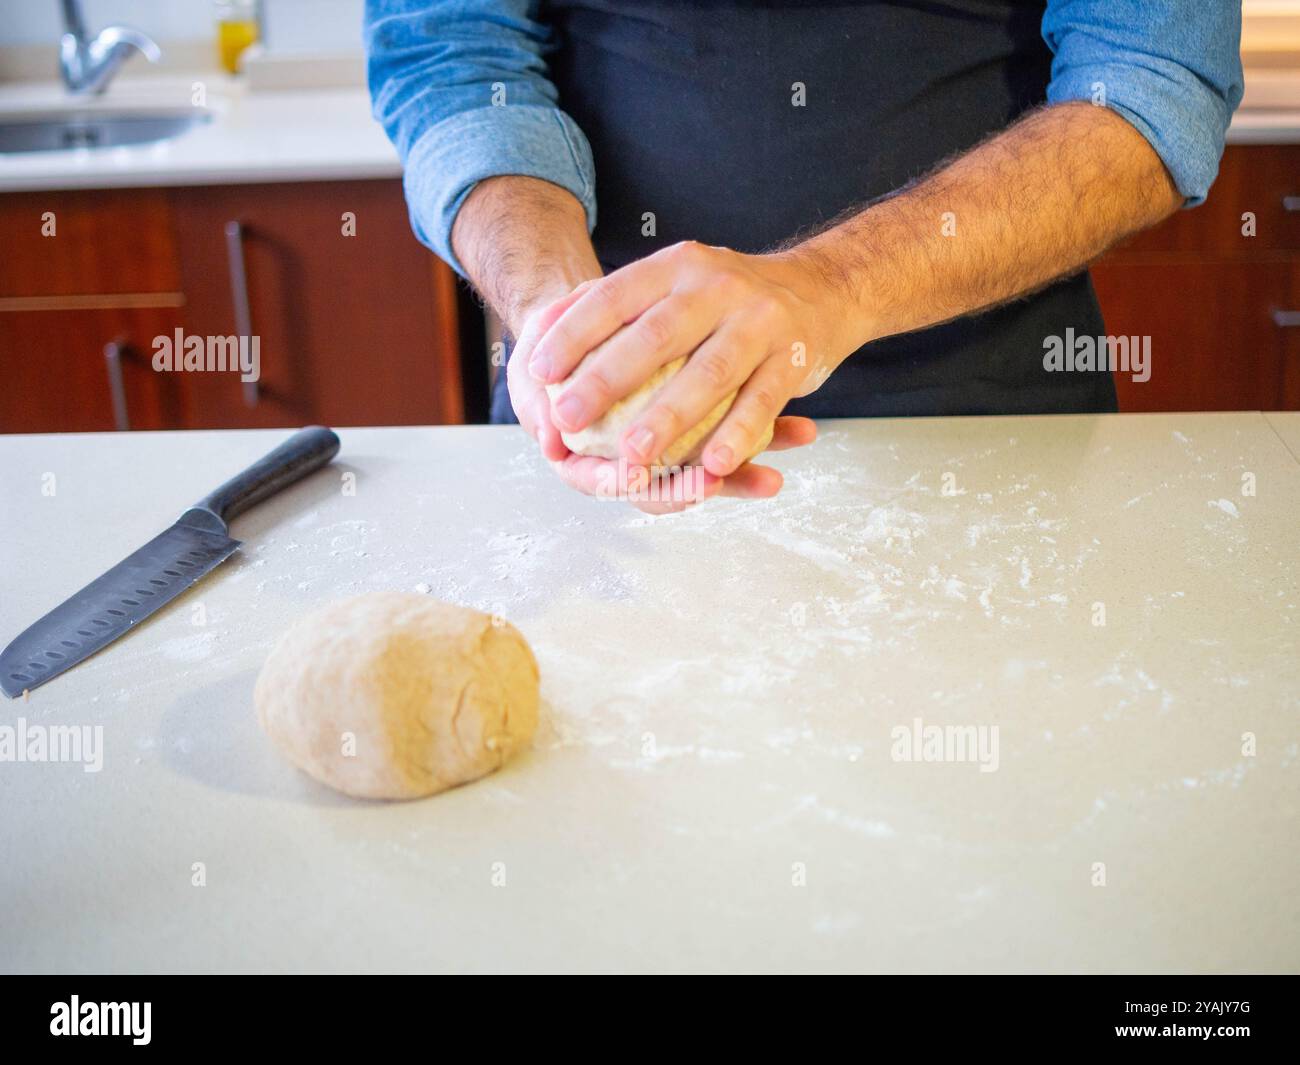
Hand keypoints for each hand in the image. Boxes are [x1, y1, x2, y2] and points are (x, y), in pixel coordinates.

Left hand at [526, 241, 849, 478]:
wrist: (823, 287)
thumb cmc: (728, 300)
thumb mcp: (679, 281)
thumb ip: (622, 303)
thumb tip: (543, 331)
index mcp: (678, 267)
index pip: (615, 297)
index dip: (572, 334)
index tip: (538, 372)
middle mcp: (718, 288)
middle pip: (655, 337)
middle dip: (606, 380)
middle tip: (567, 418)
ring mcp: (759, 322)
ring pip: (708, 374)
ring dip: (668, 418)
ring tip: (633, 454)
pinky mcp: (792, 358)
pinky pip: (761, 402)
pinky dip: (737, 435)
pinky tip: (712, 466)